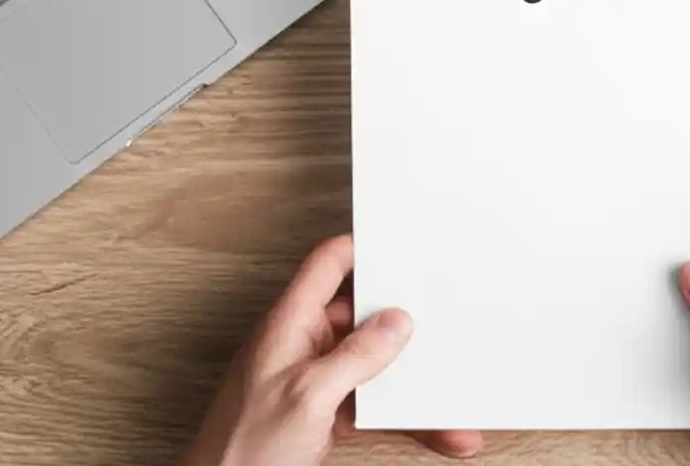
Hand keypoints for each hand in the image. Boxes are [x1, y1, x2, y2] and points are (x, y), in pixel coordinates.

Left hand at [183, 235, 482, 464]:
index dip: (362, 248)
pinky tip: (431, 429)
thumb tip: (393, 322)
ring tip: (446, 400)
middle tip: (441, 323)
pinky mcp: (323, 414)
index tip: (401, 245)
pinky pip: (371, 403)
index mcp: (289, 326)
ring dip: (410, 384)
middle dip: (403, 326)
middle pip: (361, 318)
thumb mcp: (308, 396)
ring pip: (373, 367)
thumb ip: (355, 355)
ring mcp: (313, 381)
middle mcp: (301, 347)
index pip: (326, 266)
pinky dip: (402, 416)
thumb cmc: (243, 451)